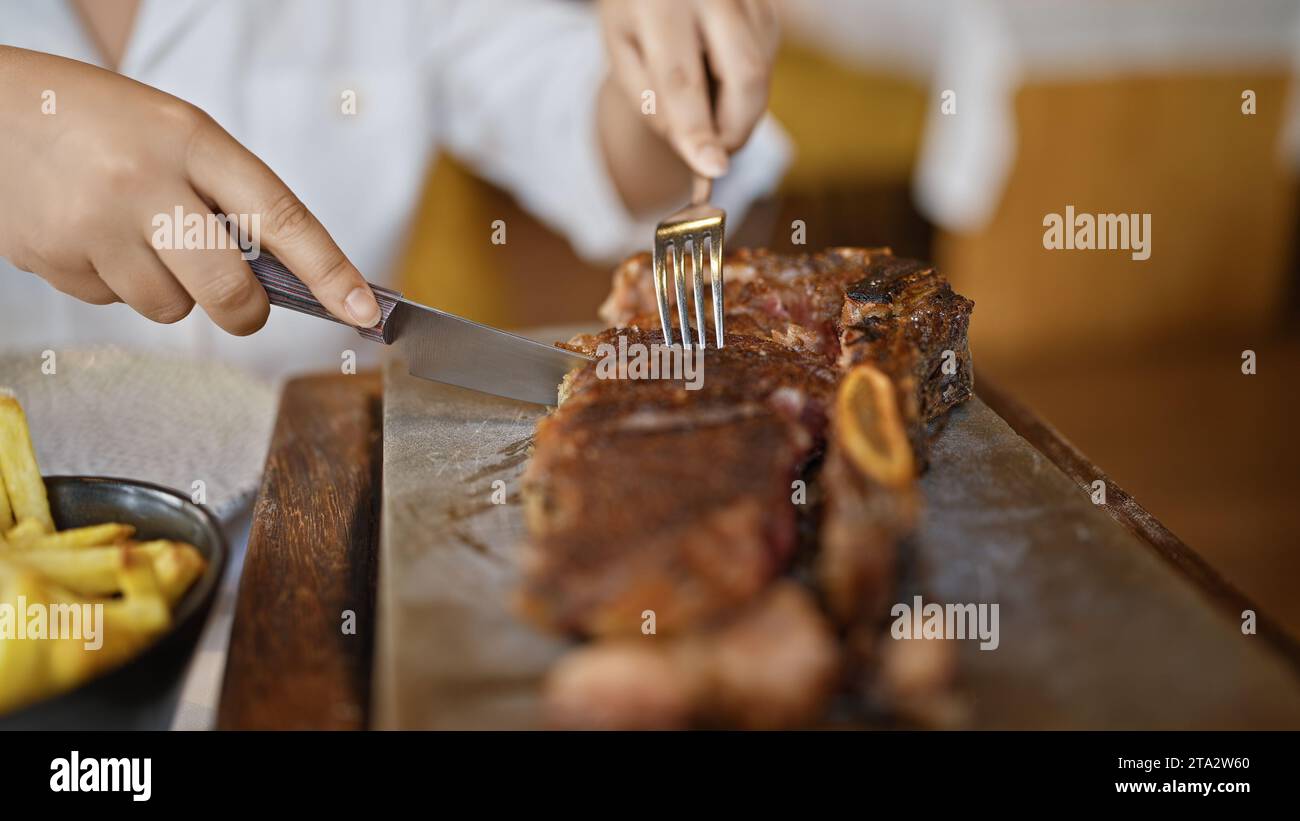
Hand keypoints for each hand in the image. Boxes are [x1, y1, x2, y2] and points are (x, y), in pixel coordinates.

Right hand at [0, 46, 379, 334]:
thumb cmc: (99, 120)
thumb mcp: (178, 133)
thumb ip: (231, 196)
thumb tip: (287, 277)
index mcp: (190, 140)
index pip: (280, 217)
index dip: (329, 272)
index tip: (363, 309)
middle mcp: (143, 182)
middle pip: (228, 291)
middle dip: (244, 310)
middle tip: (240, 301)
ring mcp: (94, 226)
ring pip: (171, 309)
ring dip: (169, 289)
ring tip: (135, 233)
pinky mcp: (54, 260)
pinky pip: (114, 304)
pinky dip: (115, 282)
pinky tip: (93, 236)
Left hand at [599, 0, 778, 179]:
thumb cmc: (636, 13)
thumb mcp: (623, 53)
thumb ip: (653, 104)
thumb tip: (700, 152)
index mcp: (660, 4)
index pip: (682, 80)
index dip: (698, 130)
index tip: (713, 168)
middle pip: (745, 76)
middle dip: (735, 129)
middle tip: (715, 154)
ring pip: (762, 75)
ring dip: (738, 108)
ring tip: (704, 96)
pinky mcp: (768, 6)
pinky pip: (768, 64)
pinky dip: (746, 86)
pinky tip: (719, 71)